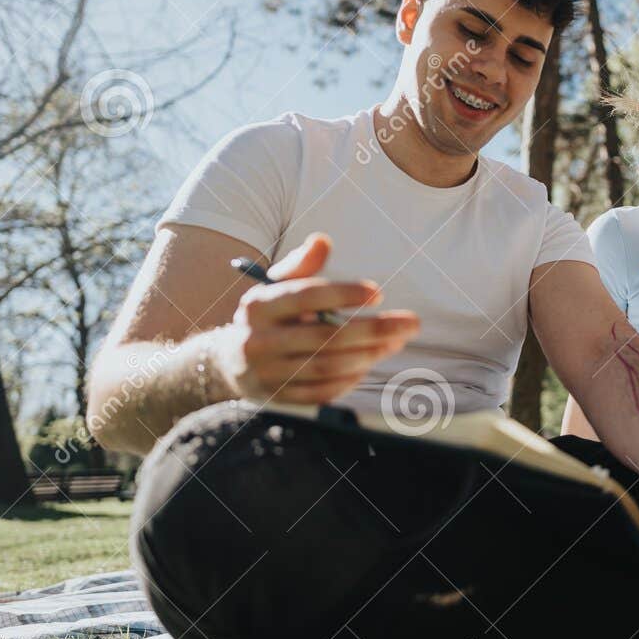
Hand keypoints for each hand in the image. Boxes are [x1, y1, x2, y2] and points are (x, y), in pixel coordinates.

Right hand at [217, 233, 419, 405]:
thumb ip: (302, 265)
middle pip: (324, 336)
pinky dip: (349, 380)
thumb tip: (322, 241)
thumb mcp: (277, 287)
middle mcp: (259, 340)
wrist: (229, 362)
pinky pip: (320, 392)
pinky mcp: (278, 397)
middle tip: (409, 324)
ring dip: (368, 355)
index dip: (344, 293)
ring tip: (395, 342)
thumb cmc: (268, 316)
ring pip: (326, 367)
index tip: (379, 292)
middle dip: (373, 330)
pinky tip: (370, 365)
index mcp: (259, 305)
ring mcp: (268, 373)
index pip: (307, 296)